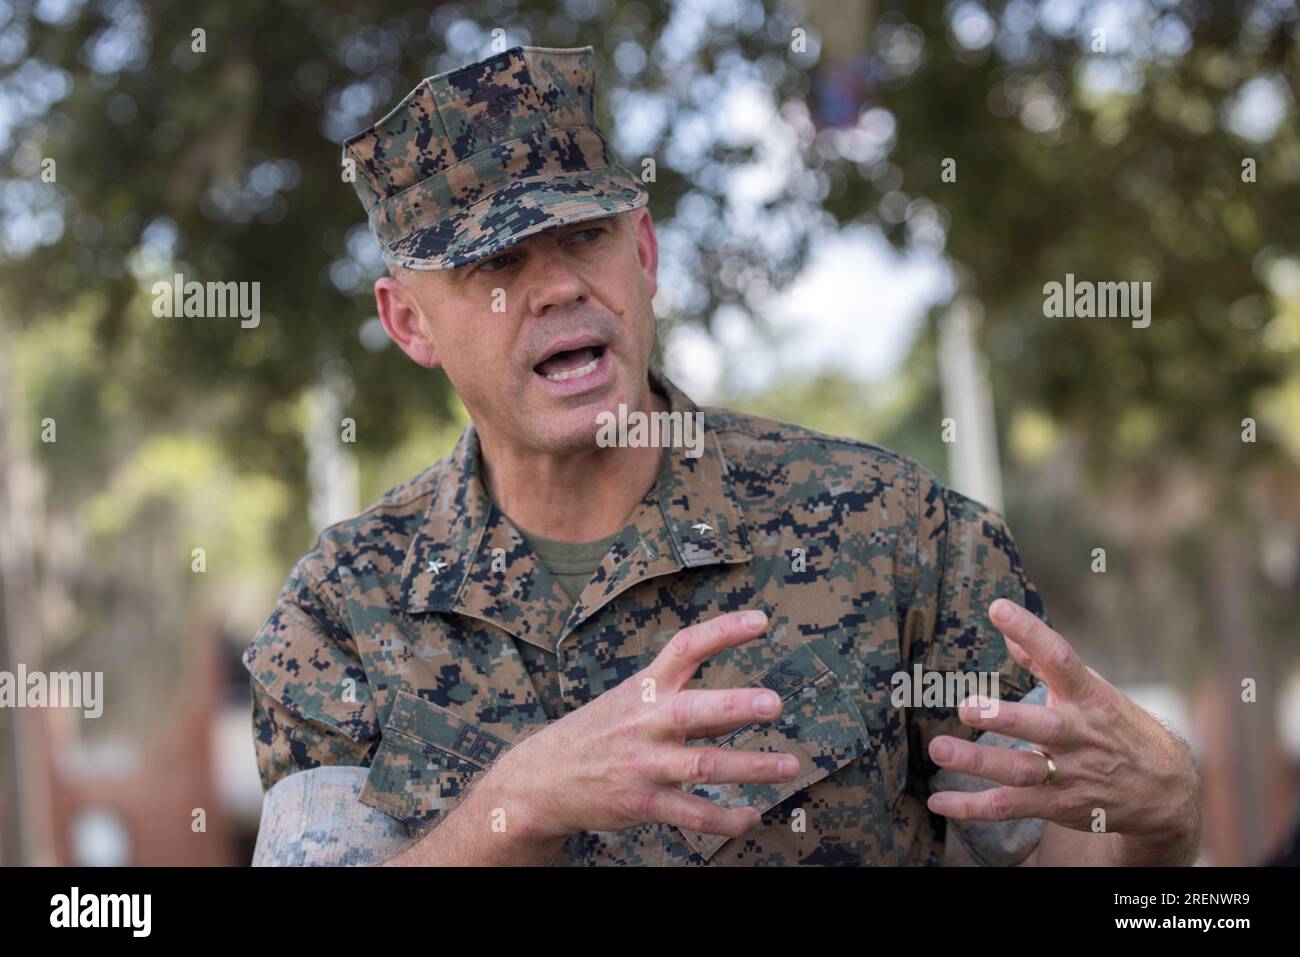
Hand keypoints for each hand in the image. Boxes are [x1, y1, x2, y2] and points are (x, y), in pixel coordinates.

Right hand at [490, 610, 800, 844]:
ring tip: (788, 766)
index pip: (684, 648)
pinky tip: (751, 816)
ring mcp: (644, 764)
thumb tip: (739, 711)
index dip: (722, 631)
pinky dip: (726, 818)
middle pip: (694, 709)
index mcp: (645, 688)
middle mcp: (646, 722)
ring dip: (751, 767)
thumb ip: (686, 705)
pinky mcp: (642, 803)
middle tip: (774, 703)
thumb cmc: (598, 733)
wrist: (541, 779)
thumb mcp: (633, 704)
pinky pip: (692, 814)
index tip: (760, 621)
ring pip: (703, 765)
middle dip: (736, 706)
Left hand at [926, 598, 1200, 863]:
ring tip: (938, 749)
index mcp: (1088, 698)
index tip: (998, 608)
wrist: (1165, 790)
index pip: (1061, 659)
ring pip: (1021, 771)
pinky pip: (1010, 807)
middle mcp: (1078, 735)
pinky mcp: (1058, 806)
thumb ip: (1045, 660)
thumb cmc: (1116, 727)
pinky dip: (972, 807)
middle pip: (1042, 727)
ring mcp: (1070, 774)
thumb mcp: (1092, 690)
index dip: (1031, 632)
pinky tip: (939, 802)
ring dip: (979, 762)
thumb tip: (1006, 625)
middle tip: (966, 707)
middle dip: (1004, 718)